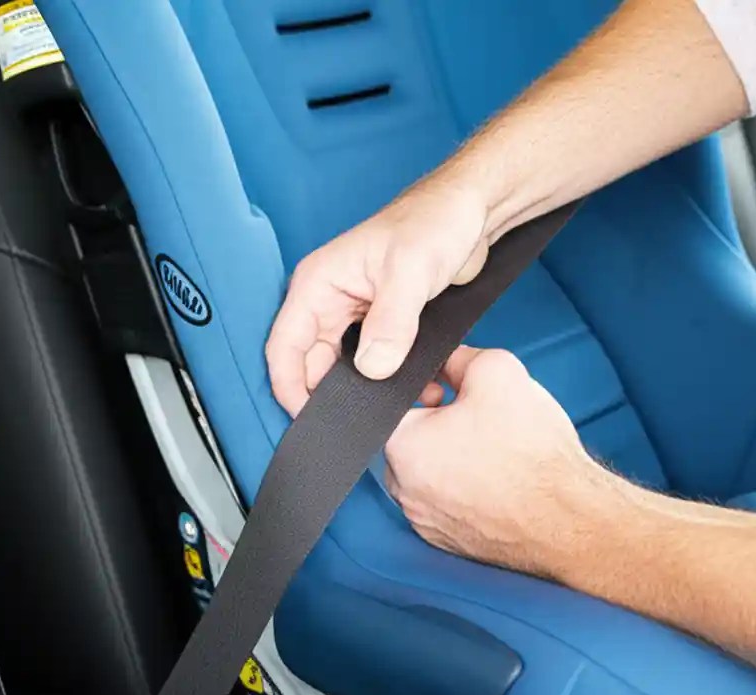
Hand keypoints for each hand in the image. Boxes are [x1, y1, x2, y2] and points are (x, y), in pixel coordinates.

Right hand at [266, 178, 494, 414]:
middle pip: (312, 364)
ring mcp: (357, 314)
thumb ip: (390, 323)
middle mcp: (331, 300)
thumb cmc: (435, 220)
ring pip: (346, 367)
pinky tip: (416, 388)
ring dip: (367, 390)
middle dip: (333, 395)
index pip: (284, 346)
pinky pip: (376, 362)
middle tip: (359, 421)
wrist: (471, 211)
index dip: (290, 387)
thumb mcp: (410, 271)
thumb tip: (371, 369)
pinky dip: (391, 380)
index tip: (309, 419)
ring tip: (396, 406)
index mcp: (319, 282)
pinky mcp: (384, 324)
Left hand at [383, 346, 624, 578]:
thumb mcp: (498, 370)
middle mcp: (404, 490)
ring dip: (455, 458)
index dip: (430, 387)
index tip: (455, 391)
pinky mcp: (448, 542)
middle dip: (441, 424)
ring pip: (431, 474)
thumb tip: (449, 360)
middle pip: (413, 441)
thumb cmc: (533, 455)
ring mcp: (425, 521)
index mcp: (403, 446)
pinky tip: (500, 481)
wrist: (568, 520)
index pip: (398, 402)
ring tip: (496, 453)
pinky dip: (468, 490)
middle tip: (481, 420)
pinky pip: (448, 504)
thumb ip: (460, 356)